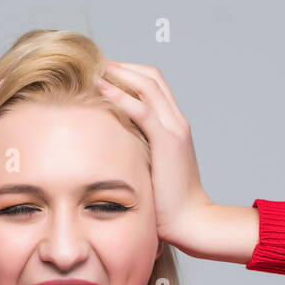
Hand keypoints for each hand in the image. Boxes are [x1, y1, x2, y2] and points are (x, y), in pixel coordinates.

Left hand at [95, 61, 214, 254]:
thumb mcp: (150, 169)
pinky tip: (102, 88)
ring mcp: (174, 129)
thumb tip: (110, 149)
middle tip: (94, 63)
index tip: (102, 73)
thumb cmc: (166, 203)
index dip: (128, 73)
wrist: (189, 220)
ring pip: (148, 85)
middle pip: (151, 76)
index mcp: (173, 126)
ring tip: (94, 68)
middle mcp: (176, 121)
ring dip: (120, 73)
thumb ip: (136, 152)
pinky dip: (121, 96)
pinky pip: (143, 110)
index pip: (153, 85)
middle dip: (122, 66)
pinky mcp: (167, 141)